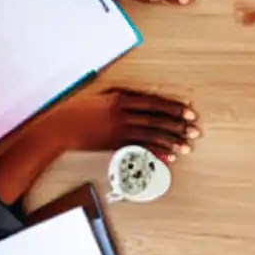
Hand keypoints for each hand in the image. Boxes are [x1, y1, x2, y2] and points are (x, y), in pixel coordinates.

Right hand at [47, 89, 199, 162]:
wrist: (59, 127)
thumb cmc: (81, 110)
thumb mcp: (104, 97)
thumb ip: (124, 97)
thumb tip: (147, 100)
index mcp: (121, 98)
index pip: (154, 102)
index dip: (173, 107)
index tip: (189, 111)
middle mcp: (122, 113)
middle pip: (156, 119)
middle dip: (178, 125)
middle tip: (195, 130)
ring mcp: (118, 130)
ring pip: (151, 136)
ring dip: (171, 142)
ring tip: (186, 147)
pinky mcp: (114, 145)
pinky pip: (139, 149)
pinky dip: (155, 154)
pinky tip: (168, 158)